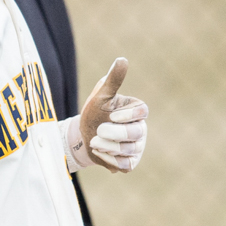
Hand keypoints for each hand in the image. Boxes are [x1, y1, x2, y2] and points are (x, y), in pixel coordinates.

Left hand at [69, 58, 147, 172]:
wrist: (83, 136)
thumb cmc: (94, 112)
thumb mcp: (101, 95)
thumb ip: (113, 80)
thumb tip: (122, 59)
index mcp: (137, 111)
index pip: (143, 111)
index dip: (127, 115)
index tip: (111, 115)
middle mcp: (141, 129)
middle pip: (136, 133)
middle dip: (113, 133)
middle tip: (98, 130)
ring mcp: (137, 148)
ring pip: (129, 150)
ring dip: (107, 146)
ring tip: (94, 141)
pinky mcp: (130, 163)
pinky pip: (124, 165)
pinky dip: (108, 160)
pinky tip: (99, 152)